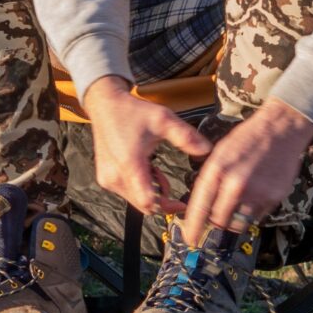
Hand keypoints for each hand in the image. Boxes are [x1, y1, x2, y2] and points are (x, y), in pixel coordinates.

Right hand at [83, 76, 210, 216]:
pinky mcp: (105, 179)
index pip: (147, 201)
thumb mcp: (163, 119)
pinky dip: (140, 187)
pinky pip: (127, 193)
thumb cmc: (132, 112)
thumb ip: (185, 136)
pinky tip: (146, 171)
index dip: (167, 206)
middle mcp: (115, 175)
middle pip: (143, 205)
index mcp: (129, 163)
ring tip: (157, 172)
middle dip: (162, 200)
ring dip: (151, 193)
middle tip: (171, 186)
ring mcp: (107, 179)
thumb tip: (206, 150)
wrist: (105, 106)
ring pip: (135, 201)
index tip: (181, 203)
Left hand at [181, 99, 312, 247]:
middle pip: (219, 221)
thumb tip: (202, 204)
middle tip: (218, 217)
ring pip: (238, 223)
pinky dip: (253, 213)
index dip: (193, 226)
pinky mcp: (273, 197)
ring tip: (238, 204)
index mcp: (218, 170)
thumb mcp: (221, 152)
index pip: (200, 206)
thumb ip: (211, 178)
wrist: (281, 129)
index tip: (189, 239)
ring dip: (235, 220)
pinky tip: (255, 195)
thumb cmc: (248, 139)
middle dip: (216, 222)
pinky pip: (257, 217)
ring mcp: (256, 193)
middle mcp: (236, 184)